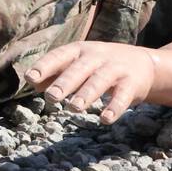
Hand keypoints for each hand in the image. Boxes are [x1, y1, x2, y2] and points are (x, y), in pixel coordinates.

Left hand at [24, 41, 156, 123]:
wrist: (142, 62)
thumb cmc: (99, 64)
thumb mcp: (78, 63)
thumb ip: (55, 72)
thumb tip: (31, 82)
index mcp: (79, 50)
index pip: (59, 56)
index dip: (44, 66)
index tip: (29, 78)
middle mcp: (96, 56)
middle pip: (79, 69)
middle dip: (65, 83)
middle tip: (51, 97)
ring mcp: (115, 69)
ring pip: (99, 81)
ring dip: (86, 94)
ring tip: (73, 108)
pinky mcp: (131, 84)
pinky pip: (123, 96)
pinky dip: (114, 108)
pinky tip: (105, 119)